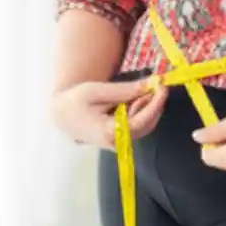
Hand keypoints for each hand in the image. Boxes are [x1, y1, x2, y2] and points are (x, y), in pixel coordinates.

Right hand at [51, 78, 168, 149]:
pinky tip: (135, 98)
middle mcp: (116, 142)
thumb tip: (149, 85)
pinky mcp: (121, 139)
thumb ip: (123, 91)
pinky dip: (142, 110)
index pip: (140, 121)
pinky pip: (138, 125)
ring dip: (149, 106)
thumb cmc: (76, 101)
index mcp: (108, 131)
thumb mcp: (96, 91)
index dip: (154, 105)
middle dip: (155, 104)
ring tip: (143, 88)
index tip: (162, 87)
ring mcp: (119, 143)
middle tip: (158, 83)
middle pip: (146, 125)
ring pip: (144, 126)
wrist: (63, 115)